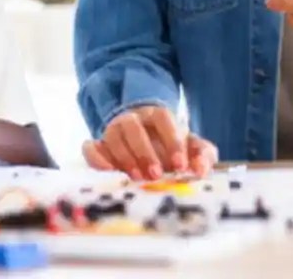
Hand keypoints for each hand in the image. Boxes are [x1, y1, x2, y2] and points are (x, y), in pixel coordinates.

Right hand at [81, 105, 217, 179]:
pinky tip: (108, 171)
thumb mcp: (191, 148)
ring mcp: (113, 130)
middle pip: (134, 127)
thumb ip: (202, 156)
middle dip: (145, 151)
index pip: (163, 118)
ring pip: (113, 136)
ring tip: (137, 178)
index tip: (181, 166)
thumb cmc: (171, 148)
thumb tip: (201, 170)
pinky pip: (90, 147)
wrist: (147, 141)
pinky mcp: (98, 144)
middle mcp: (133, 119)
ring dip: (124, 157)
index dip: (172, 140)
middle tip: (156, 175)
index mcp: (157, 115)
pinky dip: (96, 158)